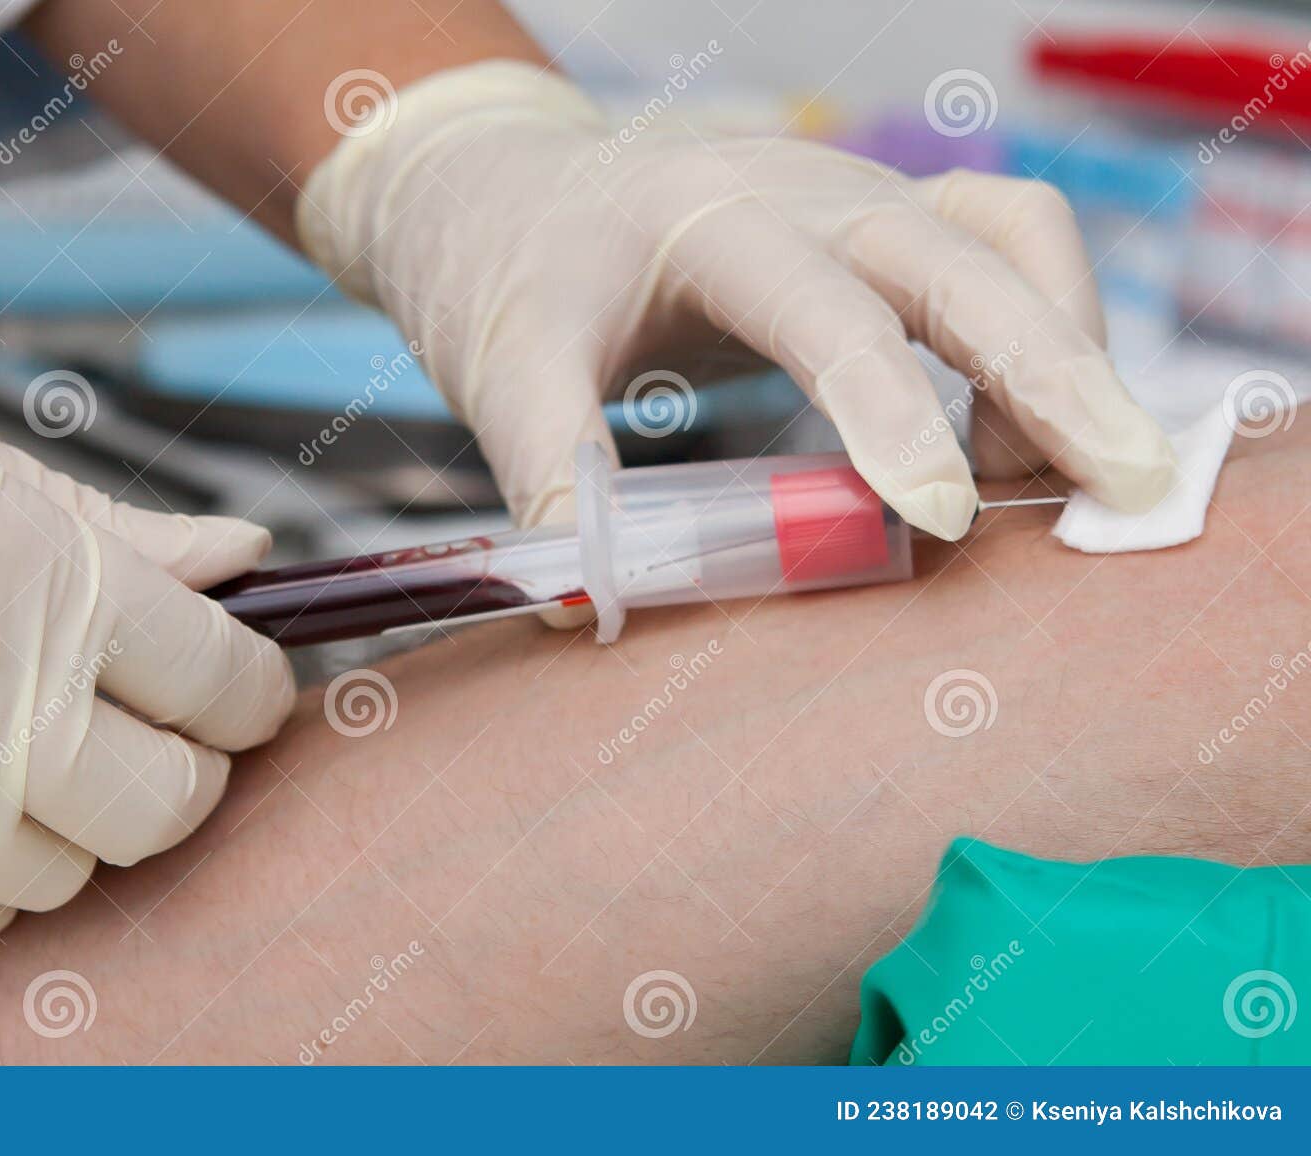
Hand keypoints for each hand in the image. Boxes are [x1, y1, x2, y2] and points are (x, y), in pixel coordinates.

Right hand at [0, 314, 293, 952]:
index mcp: (25, 570)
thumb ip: (114, 529)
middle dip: (186, 774)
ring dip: (75, 828)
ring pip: (65, 874)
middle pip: (166, 802)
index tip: (244, 693)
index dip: (252, 690)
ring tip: (33, 762)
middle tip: (161, 740)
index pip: (217, 675)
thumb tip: (246, 561)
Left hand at [296, 62, 1175, 538]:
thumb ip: (547, 470)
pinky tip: (1026, 432)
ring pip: (1012, 238)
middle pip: (965, 256)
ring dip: (1066, 348)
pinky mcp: (887, 218)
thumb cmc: (513, 274)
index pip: (824, 309)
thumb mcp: (503, 364)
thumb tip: (583, 603)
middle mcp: (806, 188)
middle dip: (1057, 369)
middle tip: (1127, 487)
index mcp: (707, 216)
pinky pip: (1004, 246)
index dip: (889, 413)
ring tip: (1072, 478)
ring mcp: (860, 194)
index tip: (939, 522)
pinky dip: (1044, 328)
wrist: (517, 187)